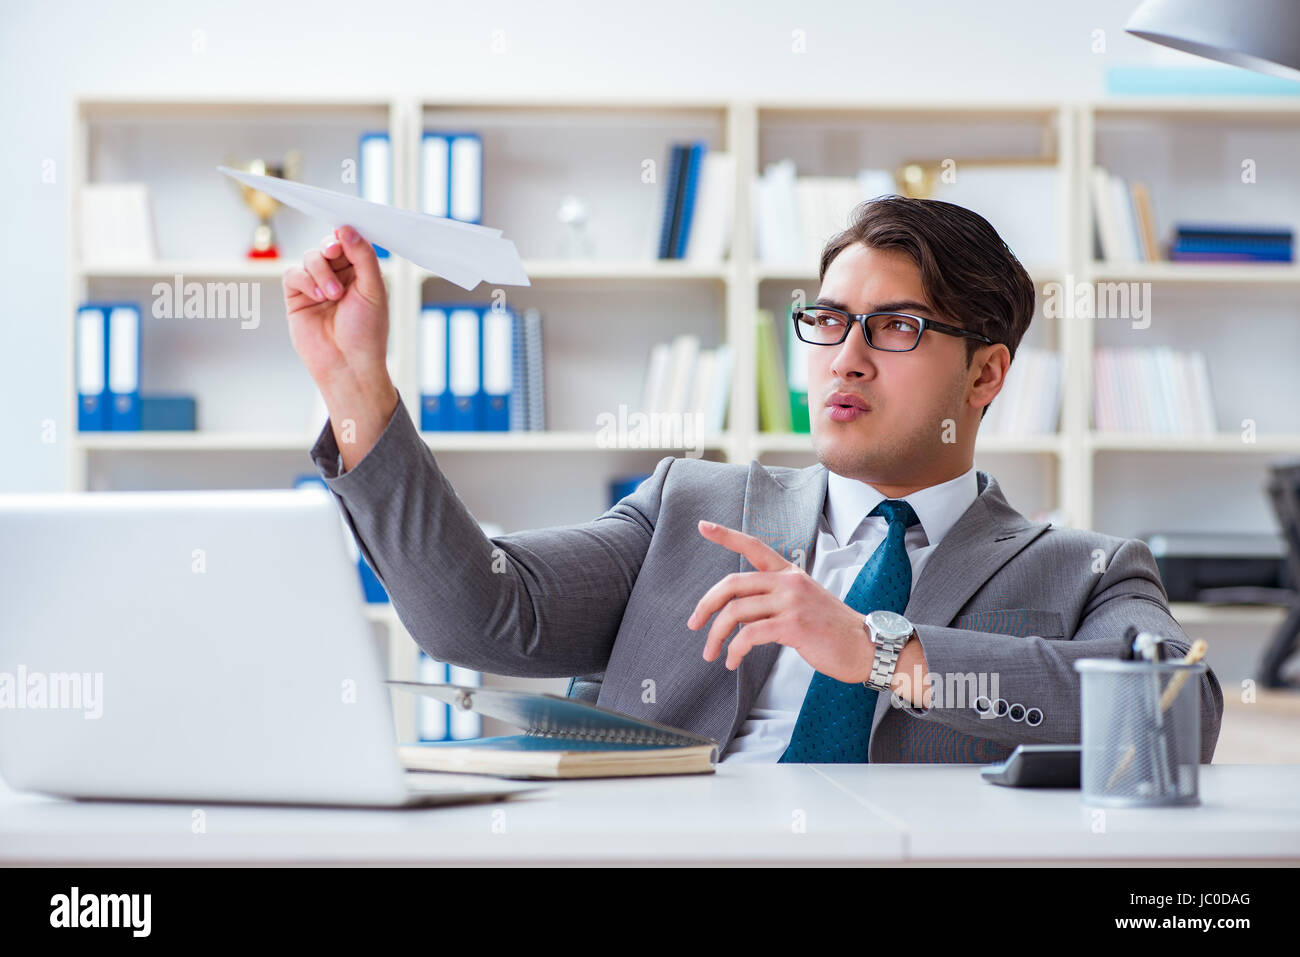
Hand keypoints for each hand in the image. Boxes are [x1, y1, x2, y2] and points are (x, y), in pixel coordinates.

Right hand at [283, 225, 390, 393]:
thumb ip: (362, 257)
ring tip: (333, 295)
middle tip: (334, 254)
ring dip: (321, 271)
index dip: (346, 235)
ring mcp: (317, 287)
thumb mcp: (373, 290)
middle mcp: (339, 278)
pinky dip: (304, 280)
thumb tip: (347, 229)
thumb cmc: (366, 333)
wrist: (347, 365)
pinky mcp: (297, 298)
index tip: (344, 231)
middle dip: (331, 248)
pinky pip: (293, 275)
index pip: (351, 244)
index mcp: (361, 274)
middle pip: (328, 246)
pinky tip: (318, 297)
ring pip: (310, 258)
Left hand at [686, 520, 872, 681]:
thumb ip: (773, 600)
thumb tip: (738, 612)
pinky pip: (749, 634)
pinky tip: (732, 661)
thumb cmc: (833, 630)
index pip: (754, 546)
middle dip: (706, 605)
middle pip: (732, 584)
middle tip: (694, 624)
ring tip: (711, 653)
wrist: (866, 647)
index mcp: (790, 573)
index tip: (703, 526)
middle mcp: (789, 582)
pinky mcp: (794, 625)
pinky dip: (734, 649)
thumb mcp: (803, 603)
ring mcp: (791, 602)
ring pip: (736, 611)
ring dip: (716, 635)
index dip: (726, 536)